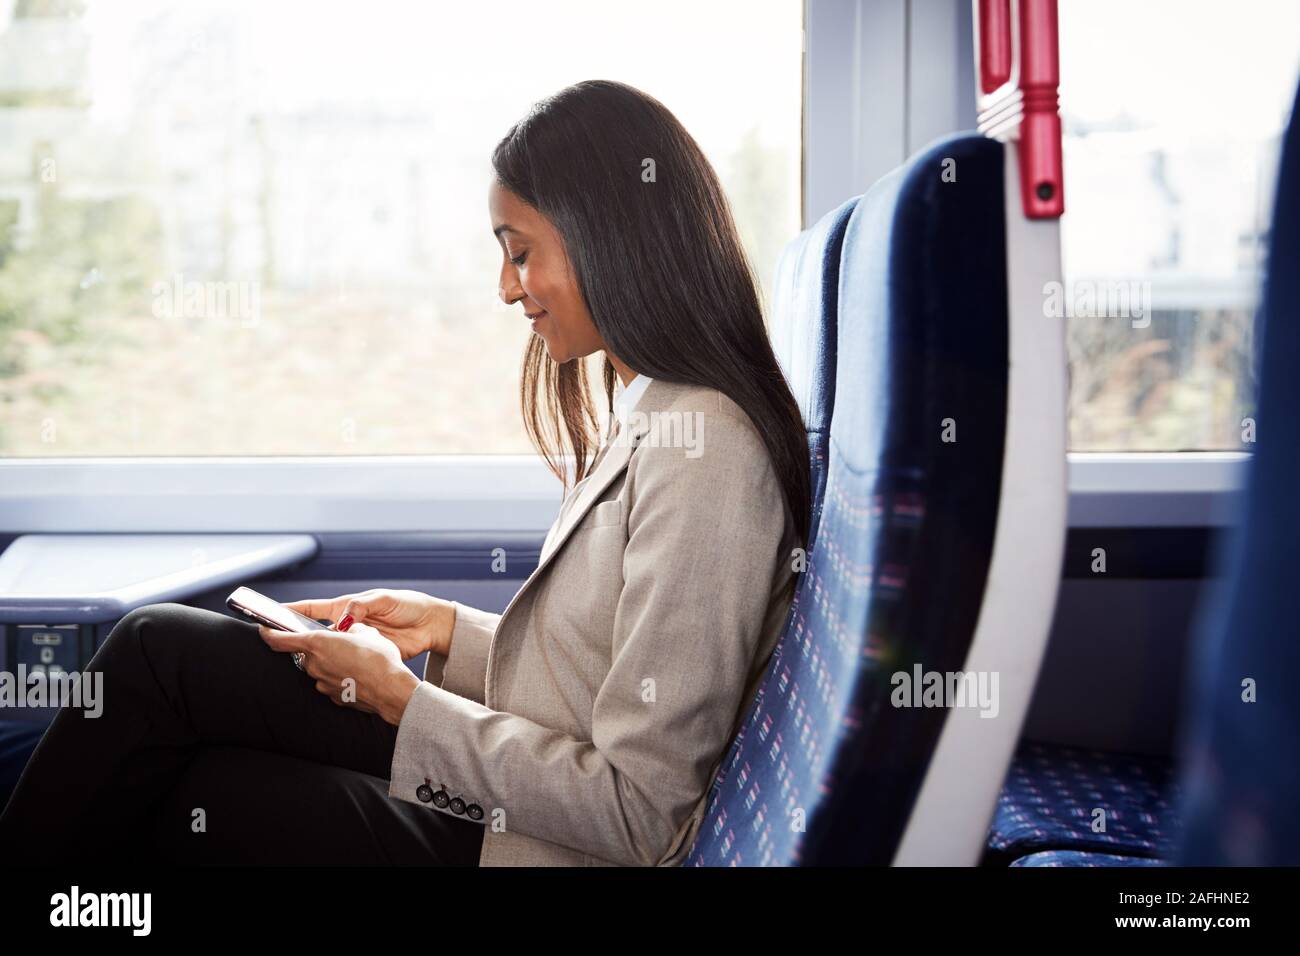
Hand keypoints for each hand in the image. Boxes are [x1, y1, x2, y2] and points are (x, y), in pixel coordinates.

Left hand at [258, 621, 420, 725]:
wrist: (391, 690)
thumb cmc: (379, 658)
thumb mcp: (367, 632)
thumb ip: (351, 629)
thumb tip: (348, 630)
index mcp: (318, 644)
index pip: (280, 639)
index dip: (268, 633)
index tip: (263, 629)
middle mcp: (315, 664)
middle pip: (306, 654)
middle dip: (318, 648)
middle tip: (339, 644)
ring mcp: (322, 683)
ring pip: (319, 668)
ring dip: (331, 662)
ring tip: (355, 660)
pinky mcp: (333, 696)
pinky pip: (331, 682)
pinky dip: (340, 677)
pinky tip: (358, 675)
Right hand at [283, 589, 456, 658]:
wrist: (429, 625)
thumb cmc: (408, 606)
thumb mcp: (384, 600)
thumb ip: (362, 605)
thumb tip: (344, 618)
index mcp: (346, 608)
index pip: (312, 609)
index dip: (291, 612)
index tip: (270, 615)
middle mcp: (345, 626)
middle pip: (314, 634)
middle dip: (297, 640)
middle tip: (279, 646)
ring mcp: (353, 643)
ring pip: (326, 652)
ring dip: (316, 657)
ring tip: (301, 663)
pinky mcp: (363, 658)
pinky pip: (343, 664)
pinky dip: (334, 668)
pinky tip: (327, 674)